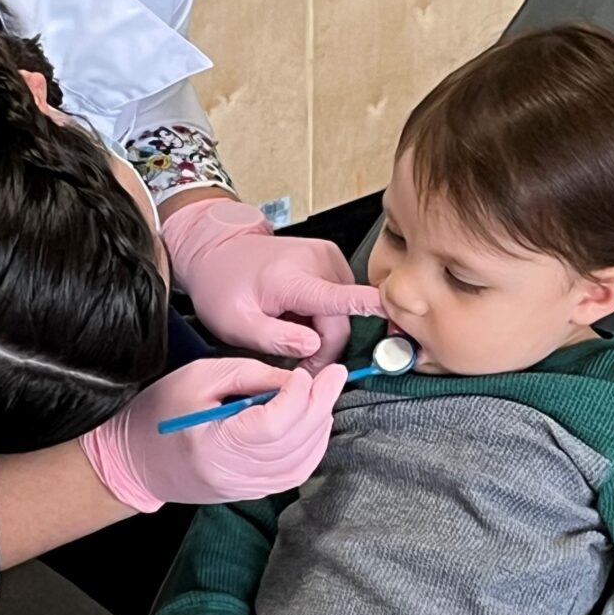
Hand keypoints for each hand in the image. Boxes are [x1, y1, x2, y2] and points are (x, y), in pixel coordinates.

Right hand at [80, 356, 347, 512]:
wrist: (134, 458)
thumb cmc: (161, 410)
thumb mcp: (202, 377)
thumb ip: (251, 376)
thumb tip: (295, 381)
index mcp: (215, 443)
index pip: (273, 426)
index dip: (298, 397)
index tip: (306, 373)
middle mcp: (232, 473)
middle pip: (293, 444)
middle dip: (320, 406)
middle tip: (336, 376)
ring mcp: (243, 488)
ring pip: (300, 463)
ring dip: (320, 428)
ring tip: (325, 397)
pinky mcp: (249, 492)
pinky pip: (293, 475)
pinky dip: (311, 449)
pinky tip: (314, 424)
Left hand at [162, 199, 383, 369]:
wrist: (216, 250)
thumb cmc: (223, 286)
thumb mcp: (236, 323)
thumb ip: (275, 339)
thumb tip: (313, 347)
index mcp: (293, 278)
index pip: (340, 297)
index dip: (370, 307)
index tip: (397, 310)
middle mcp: (316, 262)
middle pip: (342, 320)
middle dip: (326, 349)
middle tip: (300, 364)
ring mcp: (326, 257)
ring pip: (344, 312)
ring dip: (324, 332)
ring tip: (291, 333)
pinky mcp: (330, 259)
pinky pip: (340, 298)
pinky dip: (324, 314)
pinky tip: (299, 315)